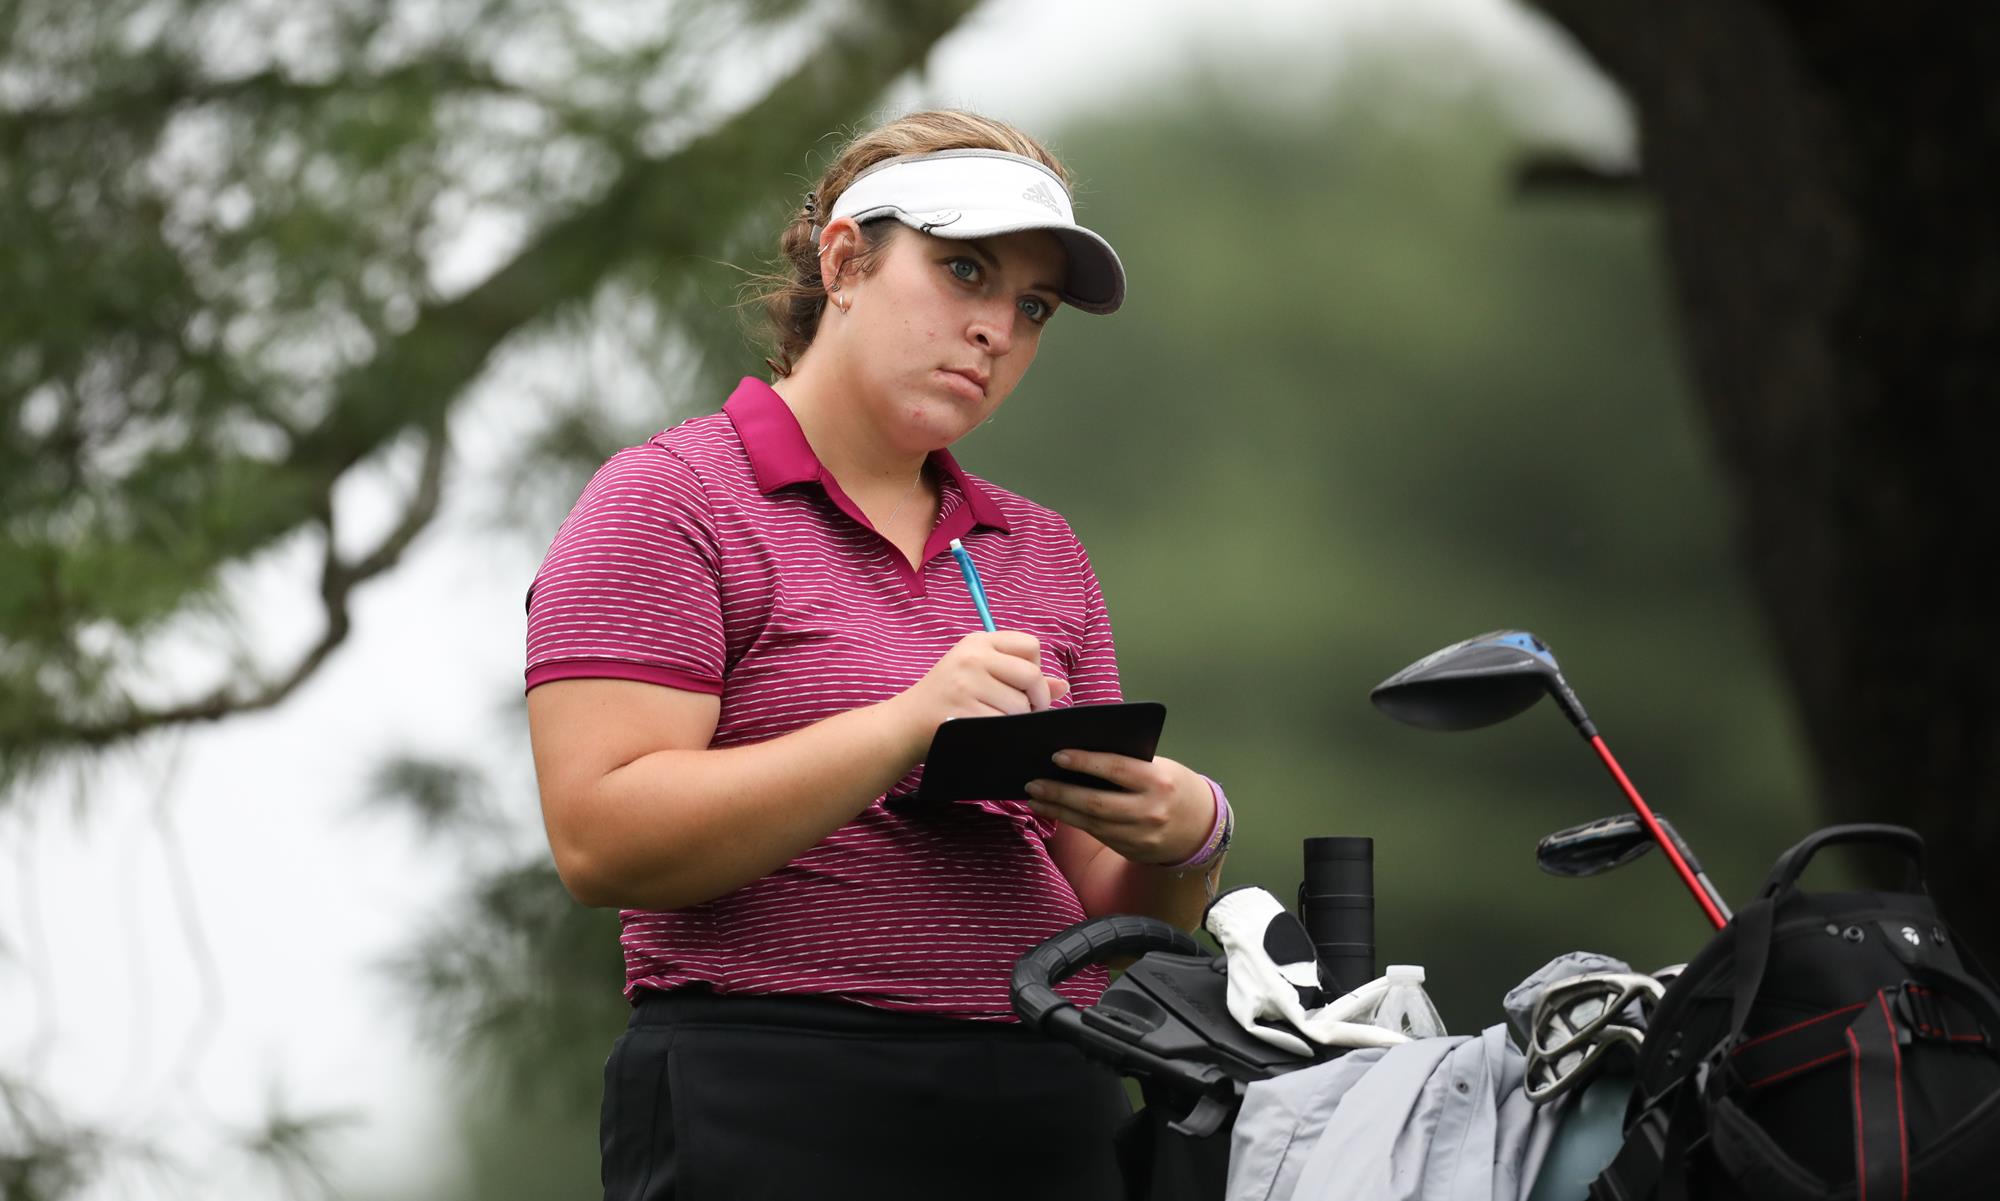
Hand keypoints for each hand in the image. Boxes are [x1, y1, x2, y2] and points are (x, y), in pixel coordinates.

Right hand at [886, 631, 1069, 760]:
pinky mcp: (963, 711)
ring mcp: (966, 684)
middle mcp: (972, 657)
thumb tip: (1064, 686)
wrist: (907, 722)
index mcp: (979, 641)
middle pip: (1031, 675)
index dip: (1036, 669)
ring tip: (998, 720)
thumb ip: (1022, 676)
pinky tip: (989, 731)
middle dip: (1037, 699)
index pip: (1031, 645)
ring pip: (1020, 705)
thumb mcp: (981, 674)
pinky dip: (1003, 732)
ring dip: (1017, 720)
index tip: (1026, 687)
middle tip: (1028, 712)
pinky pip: (1004, 724)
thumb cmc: (950, 697)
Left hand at [1024, 752, 1213, 864]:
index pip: (1116, 768)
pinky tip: (1057, 811)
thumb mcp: (1159, 767)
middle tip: (1034, 783)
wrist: (1202, 826)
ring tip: (1036, 798)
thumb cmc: (1173, 785)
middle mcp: (1150, 811)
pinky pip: (1097, 834)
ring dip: (1059, 810)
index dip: (1084, 762)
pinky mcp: (1132, 850)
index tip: (1057, 756)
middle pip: (1096, 802)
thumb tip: (1079, 757)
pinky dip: (1074, 821)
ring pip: (1091, 823)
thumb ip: (1127, 764)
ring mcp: (1141, 836)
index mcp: (1159, 781)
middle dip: (1060, 792)